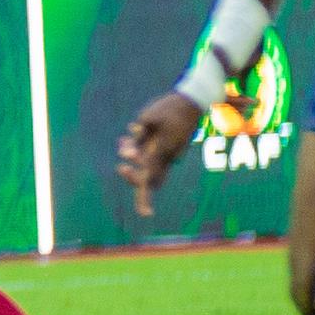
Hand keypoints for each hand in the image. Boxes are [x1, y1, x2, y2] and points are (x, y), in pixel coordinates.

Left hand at [115, 91, 201, 218]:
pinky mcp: (169, 146)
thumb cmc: (172, 108)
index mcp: (163, 152)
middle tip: (121, 168)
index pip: (150, 178)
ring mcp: (169, 152)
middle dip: (134, 177)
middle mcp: (167, 156)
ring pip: (150, 166)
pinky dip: (140, 148)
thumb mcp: (150, 117)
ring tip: (122, 143)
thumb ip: (138, 134)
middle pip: (150, 179)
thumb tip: (125, 151)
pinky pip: (153, 154)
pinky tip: (132, 135)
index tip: (145, 213)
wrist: (194, 101)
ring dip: (134, 158)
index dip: (145, 198)